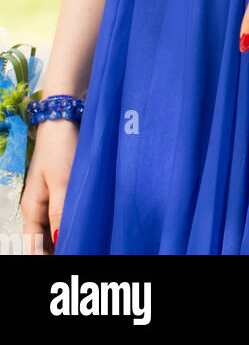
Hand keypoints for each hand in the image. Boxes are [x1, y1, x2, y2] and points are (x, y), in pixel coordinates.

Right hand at [20, 118, 79, 253]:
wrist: (63, 119)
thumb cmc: (60, 148)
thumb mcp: (61, 181)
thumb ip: (59, 212)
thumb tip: (59, 242)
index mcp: (32, 208)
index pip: (31, 245)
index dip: (44, 258)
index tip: (65, 263)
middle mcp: (37, 207)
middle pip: (41, 240)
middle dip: (54, 251)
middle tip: (78, 253)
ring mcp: (48, 199)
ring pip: (51, 230)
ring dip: (63, 239)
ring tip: (81, 246)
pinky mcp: (61, 190)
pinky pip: (61, 216)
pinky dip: (68, 225)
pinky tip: (82, 229)